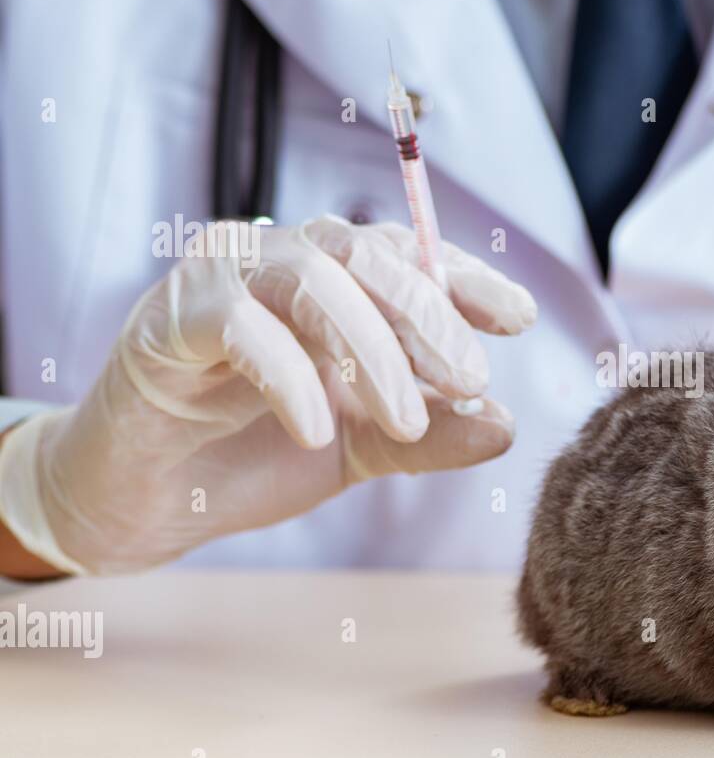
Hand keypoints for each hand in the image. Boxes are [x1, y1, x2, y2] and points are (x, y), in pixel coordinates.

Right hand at [0, 216, 536, 575]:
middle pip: (368, 255)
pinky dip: (291, 373)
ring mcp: (223, 279)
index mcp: (334, 282)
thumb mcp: (363, 448)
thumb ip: (430, 435)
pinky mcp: (170, 317)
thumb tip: (508, 425)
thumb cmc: (255, 455)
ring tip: (405, 421)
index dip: (466, 279)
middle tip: (469, 380)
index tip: (519, 318)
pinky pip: (239, 323)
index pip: (408, 256)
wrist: (150, 502)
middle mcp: (281, 261)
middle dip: (429, 317)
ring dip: (371, 349)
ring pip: (312, 277)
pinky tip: (319, 431)